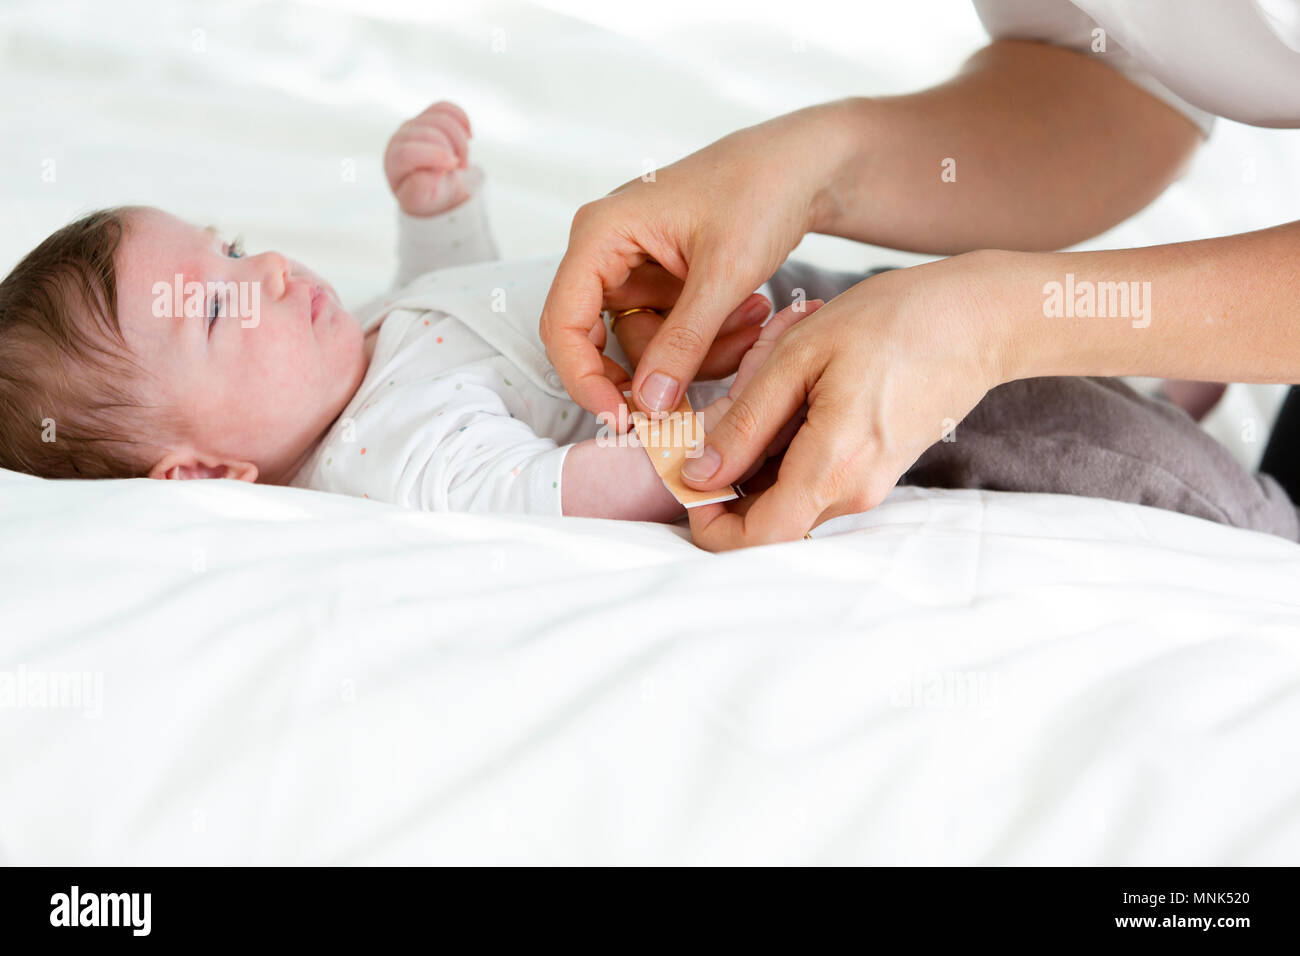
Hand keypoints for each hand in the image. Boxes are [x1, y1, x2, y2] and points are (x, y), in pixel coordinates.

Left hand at [384, 101, 475, 216]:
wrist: (427, 183)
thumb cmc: (421, 193)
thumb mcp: (418, 200)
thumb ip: (418, 191)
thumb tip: (430, 174)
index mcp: (394, 160)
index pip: (408, 153)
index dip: (433, 157)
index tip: (454, 165)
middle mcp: (401, 137)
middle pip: (430, 133)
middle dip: (453, 149)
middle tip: (463, 167)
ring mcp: (415, 123)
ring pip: (440, 118)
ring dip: (461, 138)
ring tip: (464, 157)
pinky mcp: (428, 115)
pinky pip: (445, 107)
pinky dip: (461, 118)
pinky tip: (469, 135)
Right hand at [540, 110, 843, 422]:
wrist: (801, 165)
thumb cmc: (761, 189)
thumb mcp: (726, 273)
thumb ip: (684, 341)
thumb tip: (649, 403)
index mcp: (601, 233)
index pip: (562, 322)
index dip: (583, 378)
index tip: (618, 417)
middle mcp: (605, 251)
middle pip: (594, 340)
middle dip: (646, 371)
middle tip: (685, 401)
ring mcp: (632, 268)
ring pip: (641, 345)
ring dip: (696, 352)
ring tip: (753, 320)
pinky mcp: (660, 283)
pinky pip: (668, 335)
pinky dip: (707, 340)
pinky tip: (750, 312)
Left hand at [683, 253, 1007, 548]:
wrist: (979, 320)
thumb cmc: (892, 323)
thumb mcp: (799, 357)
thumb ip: (746, 422)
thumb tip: (700, 475)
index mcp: (832, 469)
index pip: (757, 537)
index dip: (710, 525)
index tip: (684, 484)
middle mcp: (853, 493)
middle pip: (769, 522)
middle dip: (726, 488)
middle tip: (705, 428)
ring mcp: (869, 485)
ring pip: (788, 498)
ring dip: (755, 464)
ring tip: (756, 396)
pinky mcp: (875, 470)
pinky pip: (813, 479)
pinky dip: (783, 453)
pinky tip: (788, 399)